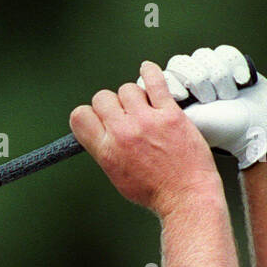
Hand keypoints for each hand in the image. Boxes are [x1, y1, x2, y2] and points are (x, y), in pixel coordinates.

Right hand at [70, 61, 219, 215]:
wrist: (186, 196)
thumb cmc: (154, 191)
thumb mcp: (117, 175)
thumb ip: (105, 150)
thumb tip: (100, 130)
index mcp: (106, 150)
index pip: (80, 116)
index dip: (89, 114)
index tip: (99, 118)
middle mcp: (123, 133)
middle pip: (103, 98)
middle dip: (111, 104)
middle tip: (124, 114)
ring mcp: (147, 121)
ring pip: (127, 89)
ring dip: (133, 96)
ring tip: (144, 107)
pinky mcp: (170, 114)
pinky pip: (155, 82)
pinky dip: (150, 72)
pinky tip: (147, 70)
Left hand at [139, 45, 266, 168]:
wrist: (254, 129)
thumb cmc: (218, 131)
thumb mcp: (183, 125)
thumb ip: (158, 113)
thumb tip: (141, 103)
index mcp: (173, 93)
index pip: (160, 74)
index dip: (170, 82)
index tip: (182, 97)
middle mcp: (189, 77)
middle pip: (180, 62)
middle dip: (196, 82)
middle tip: (206, 101)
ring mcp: (209, 68)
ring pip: (203, 56)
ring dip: (217, 79)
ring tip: (225, 97)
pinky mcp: (231, 62)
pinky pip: (226, 53)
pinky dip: (236, 69)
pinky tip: (240, 83)